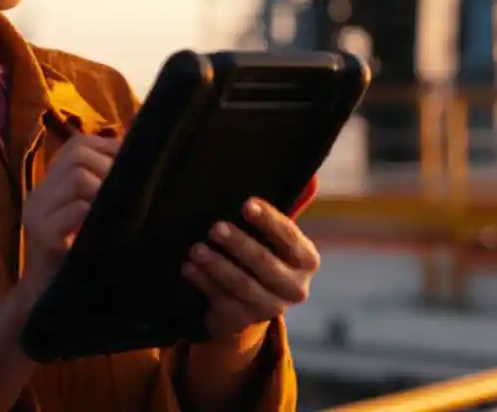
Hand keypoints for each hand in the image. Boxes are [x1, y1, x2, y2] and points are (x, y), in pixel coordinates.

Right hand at [18, 133, 119, 299]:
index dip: (108, 147)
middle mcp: (39, 194)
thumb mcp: (86, 218)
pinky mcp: (44, 236)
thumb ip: (99, 190)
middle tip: (129, 190)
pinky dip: (99, 213)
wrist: (45, 303)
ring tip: (120, 207)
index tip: (131, 164)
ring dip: (107, 188)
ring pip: (79, 177)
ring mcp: (38, 213)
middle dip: (110, 166)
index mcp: (48, 186)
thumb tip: (137, 159)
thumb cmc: (75, 259)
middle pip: (78, 154)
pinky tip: (110, 226)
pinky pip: (78, 209)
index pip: (76, 145)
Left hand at [181, 197, 320, 338]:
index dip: (268, 220)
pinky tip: (189, 267)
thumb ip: (277, 214)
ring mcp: (270, 307)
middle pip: (265, 263)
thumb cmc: (263, 252)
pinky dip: (203, 282)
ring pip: (242, 285)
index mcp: (307, 260)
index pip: (289, 236)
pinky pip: (221, 299)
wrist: (249, 300)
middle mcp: (295, 288)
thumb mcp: (273, 236)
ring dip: (217, 265)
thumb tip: (306, 178)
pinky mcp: (243, 320)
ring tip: (196, 248)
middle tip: (215, 227)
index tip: (246, 204)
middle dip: (238, 244)